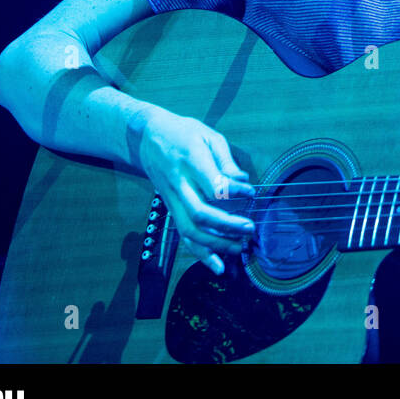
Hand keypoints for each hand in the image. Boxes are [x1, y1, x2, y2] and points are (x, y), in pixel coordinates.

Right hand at [131, 104, 256, 274]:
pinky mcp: (170, 208)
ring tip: (240, 247)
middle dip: (227, 226)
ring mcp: (172, 198)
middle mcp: (179, 183)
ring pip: (190, 230)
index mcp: (191, 161)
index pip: (213, 186)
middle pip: (200, 214)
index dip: (235, 193)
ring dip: (216, 244)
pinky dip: (200, 253)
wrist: (148, 136)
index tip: (251, 194)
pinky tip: (218, 265)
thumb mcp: (208, 135)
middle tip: (250, 228)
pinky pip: (183, 234)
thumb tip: (242, 182)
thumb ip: (226, 160)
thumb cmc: (184, 133)